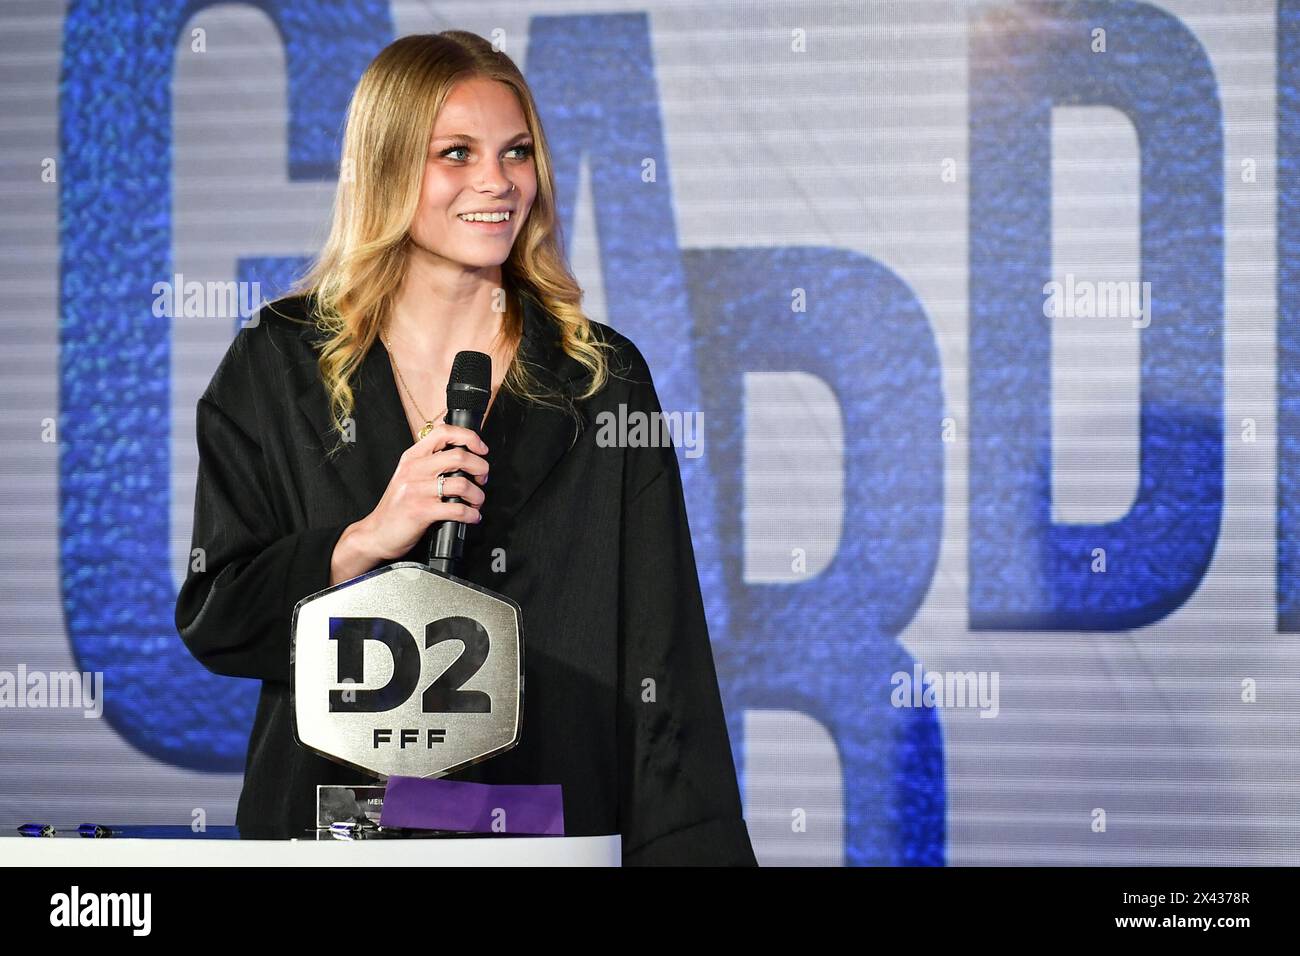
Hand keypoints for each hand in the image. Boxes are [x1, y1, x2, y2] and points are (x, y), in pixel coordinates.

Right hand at [330, 423, 488, 582]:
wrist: (376, 533)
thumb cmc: (397, 507)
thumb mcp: (408, 476)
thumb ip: (430, 464)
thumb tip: (464, 458)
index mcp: (412, 457)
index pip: (443, 432)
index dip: (469, 437)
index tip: (481, 449)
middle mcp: (414, 470)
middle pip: (459, 456)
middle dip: (480, 467)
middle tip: (482, 478)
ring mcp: (417, 490)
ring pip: (462, 484)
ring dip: (478, 496)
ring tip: (476, 503)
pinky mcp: (421, 511)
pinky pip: (457, 509)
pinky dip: (471, 515)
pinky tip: (472, 517)